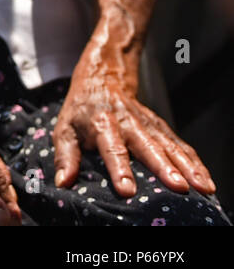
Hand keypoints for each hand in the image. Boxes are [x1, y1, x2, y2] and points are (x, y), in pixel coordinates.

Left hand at [54, 71, 215, 197]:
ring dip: (187, 166)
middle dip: (164, 167)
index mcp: (102, 124)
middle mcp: (129, 123)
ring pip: (170, 145)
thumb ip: (65, 157)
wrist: (102, 78)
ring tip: (202, 187)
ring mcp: (148, 124)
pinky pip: (181, 146)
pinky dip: (195, 162)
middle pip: (148, 146)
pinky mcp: (161, 127)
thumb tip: (63, 183)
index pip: (111, 148)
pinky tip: (205, 180)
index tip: (126, 190)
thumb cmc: (81, 110)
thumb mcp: (65, 129)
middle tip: (178, 187)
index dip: (119, 169)